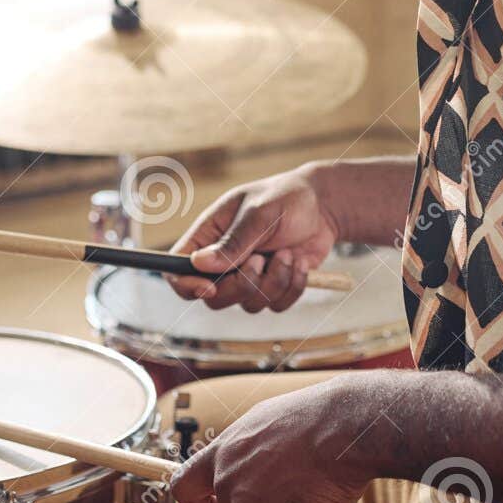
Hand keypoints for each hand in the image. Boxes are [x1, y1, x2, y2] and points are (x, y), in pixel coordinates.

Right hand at [167, 164, 339, 312]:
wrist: (324, 206)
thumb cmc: (287, 197)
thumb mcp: (260, 213)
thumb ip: (233, 242)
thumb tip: (199, 264)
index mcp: (209, 235)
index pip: (178, 268)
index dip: (185, 285)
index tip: (210, 288)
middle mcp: (224, 260)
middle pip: (213, 298)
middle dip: (241, 286)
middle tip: (261, 261)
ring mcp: (249, 276)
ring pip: (248, 304)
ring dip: (274, 282)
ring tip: (288, 254)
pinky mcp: (273, 286)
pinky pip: (276, 305)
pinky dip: (293, 287)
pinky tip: (301, 262)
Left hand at [173, 376, 376, 502]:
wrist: (344, 424)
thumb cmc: (313, 417)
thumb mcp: (264, 422)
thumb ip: (245, 451)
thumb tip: (242, 467)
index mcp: (223, 455)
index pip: (185, 487)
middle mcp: (229, 484)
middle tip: (292, 498)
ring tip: (313, 489)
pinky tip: (326, 499)